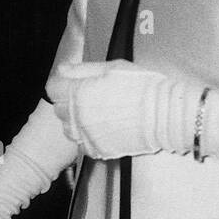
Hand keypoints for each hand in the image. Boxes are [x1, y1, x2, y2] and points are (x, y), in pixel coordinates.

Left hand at [47, 60, 192, 160]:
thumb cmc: (141, 86)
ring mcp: (87, 136)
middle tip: (88, 94)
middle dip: (68, 99)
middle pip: (59, 108)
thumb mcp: (112, 67)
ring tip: (95, 112)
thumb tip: (62, 69)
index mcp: (80, 92)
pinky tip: (103, 127)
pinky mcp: (97, 150)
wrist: (164, 114)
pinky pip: (82, 143)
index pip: (53, 87)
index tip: (73, 81)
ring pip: (68, 128)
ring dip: (75, 119)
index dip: (62, 81)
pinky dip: (87, 136)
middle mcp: (78, 116)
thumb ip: (82, 69)